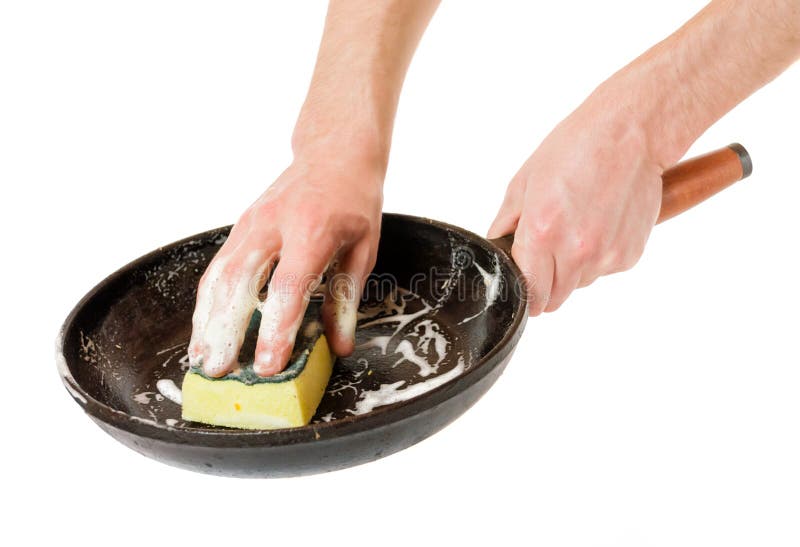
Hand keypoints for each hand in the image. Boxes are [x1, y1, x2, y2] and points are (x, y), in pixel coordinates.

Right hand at [188, 154, 382, 376]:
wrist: (334, 152)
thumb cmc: (354, 200)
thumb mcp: (364, 248)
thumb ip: (347, 298)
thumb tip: (340, 346)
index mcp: (312, 230)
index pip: (288, 286)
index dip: (276, 329)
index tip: (267, 365)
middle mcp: (273, 225)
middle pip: (239, 281)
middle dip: (226, 329)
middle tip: (220, 370)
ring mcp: (251, 223)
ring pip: (219, 275)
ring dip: (207, 319)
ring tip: (201, 358)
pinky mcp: (240, 226)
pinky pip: (218, 267)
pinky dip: (208, 302)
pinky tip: (204, 329)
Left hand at [488, 91, 663, 314]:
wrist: (630, 134)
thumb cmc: (576, 148)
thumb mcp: (524, 182)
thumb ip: (506, 223)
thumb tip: (495, 248)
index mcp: (542, 234)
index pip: (529, 293)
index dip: (523, 291)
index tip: (523, 283)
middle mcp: (575, 251)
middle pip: (554, 298)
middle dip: (546, 283)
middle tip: (547, 254)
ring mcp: (606, 256)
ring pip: (579, 284)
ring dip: (573, 269)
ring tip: (577, 227)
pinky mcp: (630, 254)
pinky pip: (604, 270)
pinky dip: (599, 257)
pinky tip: (599, 223)